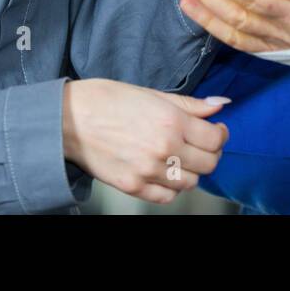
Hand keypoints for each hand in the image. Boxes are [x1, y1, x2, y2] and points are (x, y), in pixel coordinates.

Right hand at [62, 79, 228, 204]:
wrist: (68, 119)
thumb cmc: (107, 99)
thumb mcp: (152, 93)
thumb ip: (190, 104)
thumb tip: (221, 103)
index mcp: (172, 121)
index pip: (215, 139)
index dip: (220, 134)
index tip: (216, 130)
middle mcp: (164, 148)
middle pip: (208, 163)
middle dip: (211, 153)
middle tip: (201, 144)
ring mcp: (148, 170)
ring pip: (190, 182)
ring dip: (191, 171)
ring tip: (180, 157)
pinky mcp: (133, 186)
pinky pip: (166, 197)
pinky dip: (171, 187)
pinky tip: (164, 172)